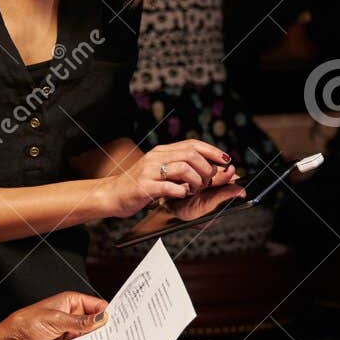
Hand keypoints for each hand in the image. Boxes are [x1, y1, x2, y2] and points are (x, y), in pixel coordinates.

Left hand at [0, 292, 107, 339]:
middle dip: (104, 331)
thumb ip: (79, 321)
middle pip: (96, 324)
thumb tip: (100, 319)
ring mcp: (71, 333)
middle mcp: (73, 317)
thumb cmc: (26, 322)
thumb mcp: (55, 319)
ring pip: (90, 338)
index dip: (108, 313)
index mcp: (72, 302)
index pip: (98, 306)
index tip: (118, 323)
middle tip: (114, 339)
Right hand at [101, 139, 240, 217]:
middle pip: (191, 155)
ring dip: (195, 181)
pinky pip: (169, 186)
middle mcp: (156, 157)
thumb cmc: (140, 186)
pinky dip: (180, 192)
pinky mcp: (144, 187)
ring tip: (193, 191)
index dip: (212, 151)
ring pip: (183, 169)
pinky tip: (180, 195)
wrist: (112, 194)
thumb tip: (209, 169)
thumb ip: (180, 168)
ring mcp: (149, 171)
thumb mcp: (160, 171)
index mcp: (162, 151)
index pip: (192, 144)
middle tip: (206, 183)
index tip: (227, 160)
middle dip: (206, 169)